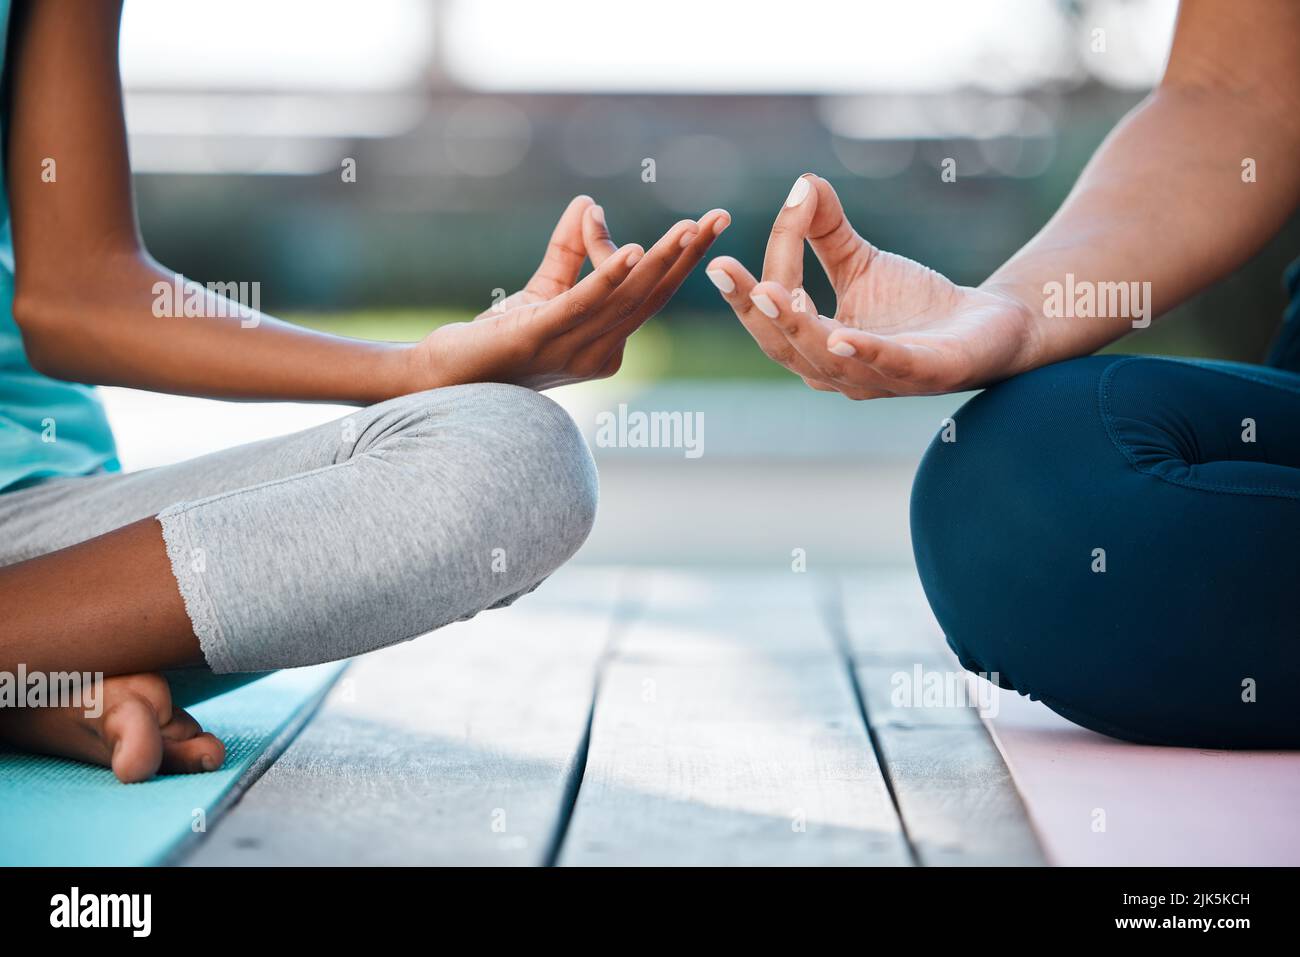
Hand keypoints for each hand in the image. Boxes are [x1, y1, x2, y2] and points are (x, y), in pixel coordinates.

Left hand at [415, 196, 729, 390]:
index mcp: (606, 346)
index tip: (685, 220)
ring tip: (688, 228)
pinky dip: (610, 276)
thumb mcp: (543, 291)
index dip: (671, 257)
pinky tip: (632, 250)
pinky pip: (583, 303)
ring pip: (626, 299)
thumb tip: (590, 202)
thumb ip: (569, 251)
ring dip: (660, 261)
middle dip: (688, 256)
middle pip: (652, 297)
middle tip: (719, 218)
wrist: (444, 377)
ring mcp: (571, 349)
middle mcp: (597, 353)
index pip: (648, 296)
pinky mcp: (539, 336)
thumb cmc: (494, 342)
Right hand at [705, 175, 1036, 398]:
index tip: (728, 248)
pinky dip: (864, 351)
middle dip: (753, 309)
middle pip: (784, 344)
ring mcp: (879, 380)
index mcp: (814, 349)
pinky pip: (888, 364)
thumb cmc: (915, 305)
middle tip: (722, 270)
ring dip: (796, 326)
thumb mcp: (861, 263)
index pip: (776, 312)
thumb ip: (824, 231)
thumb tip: (801, 182)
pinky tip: (841, 333)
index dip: (752, 280)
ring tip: (770, 292)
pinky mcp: (925, 375)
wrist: (987, 326)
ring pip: (826, 358)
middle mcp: (838, 373)